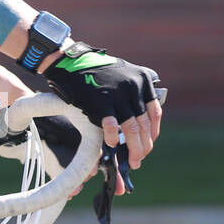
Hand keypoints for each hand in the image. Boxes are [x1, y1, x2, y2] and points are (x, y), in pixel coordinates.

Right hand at [40, 44, 163, 196]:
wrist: (68, 62)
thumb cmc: (93, 72)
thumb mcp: (121, 74)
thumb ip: (132, 92)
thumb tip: (138, 122)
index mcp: (142, 80)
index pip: (154, 112)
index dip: (153, 132)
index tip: (148, 143)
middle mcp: (133, 86)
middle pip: (144, 124)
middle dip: (144, 146)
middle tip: (139, 159)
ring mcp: (117, 94)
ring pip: (132, 128)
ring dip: (134, 148)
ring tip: (132, 160)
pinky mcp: (101, 101)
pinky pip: (112, 126)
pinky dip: (113, 138)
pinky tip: (112, 145)